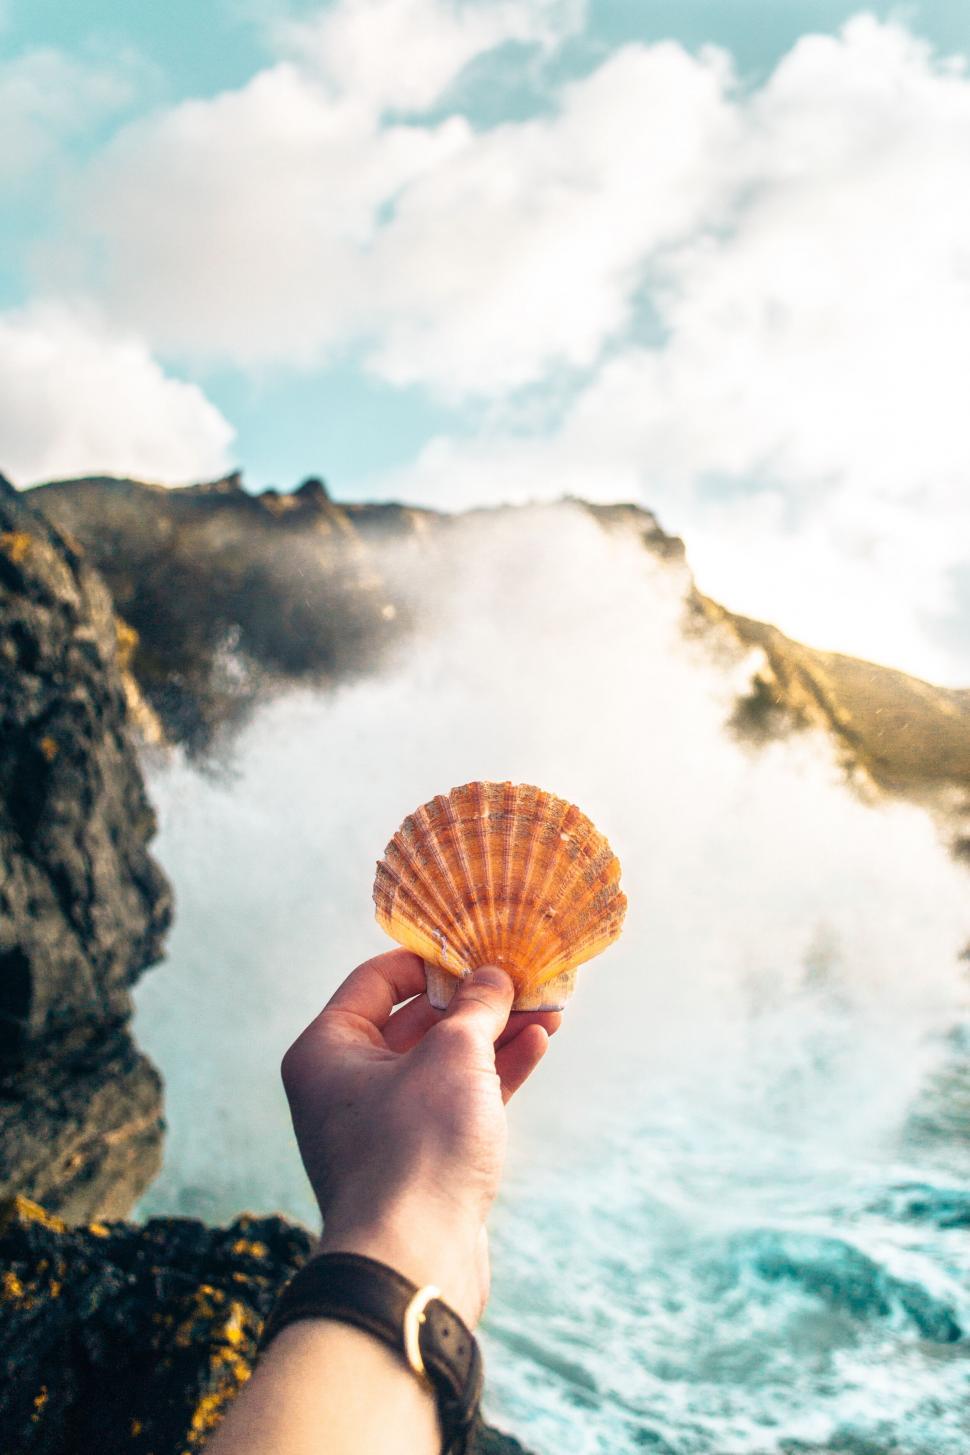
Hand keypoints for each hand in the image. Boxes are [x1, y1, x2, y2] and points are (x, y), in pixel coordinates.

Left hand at [280, 950, 560, 1326]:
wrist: (414, 1263)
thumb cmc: (417, 1148)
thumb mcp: (453, 1056)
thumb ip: (476, 1007)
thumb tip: (492, 976)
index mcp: (327, 1049)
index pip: (377, 978)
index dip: (430, 956)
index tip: (478, 941)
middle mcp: (346, 1083)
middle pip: (416, 1018)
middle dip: (475, 997)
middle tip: (525, 975)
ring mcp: (384, 1122)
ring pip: (444, 1060)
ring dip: (494, 1032)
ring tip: (548, 1007)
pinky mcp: (421, 1157)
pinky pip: (458, 1098)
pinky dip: (494, 1072)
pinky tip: (537, 1045)